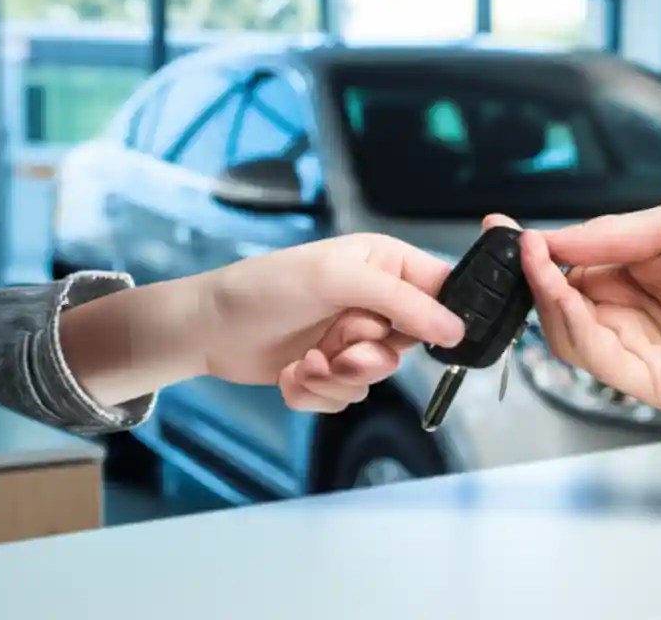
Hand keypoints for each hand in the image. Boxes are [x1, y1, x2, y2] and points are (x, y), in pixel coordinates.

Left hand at [62, 234, 463, 413]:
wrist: (206, 330)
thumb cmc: (263, 288)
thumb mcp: (337, 279)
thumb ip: (401, 301)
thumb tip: (454, 327)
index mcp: (383, 264)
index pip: (440, 289)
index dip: (440, 318)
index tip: (429, 340)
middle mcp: (372, 301)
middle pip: (410, 344)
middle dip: (369, 357)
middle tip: (341, 353)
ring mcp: (350, 337)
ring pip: (376, 378)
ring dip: (336, 379)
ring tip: (305, 363)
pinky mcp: (329, 369)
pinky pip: (347, 396)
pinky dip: (317, 393)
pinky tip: (292, 374)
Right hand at [489, 202, 660, 430]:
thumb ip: (607, 234)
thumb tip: (550, 240)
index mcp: (633, 274)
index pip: (568, 268)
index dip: (535, 253)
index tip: (503, 230)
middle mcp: (628, 314)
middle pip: (558, 304)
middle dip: (531, 276)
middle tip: (514, 248)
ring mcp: (635, 350)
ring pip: (567, 334)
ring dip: (548, 299)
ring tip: (540, 265)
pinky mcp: (646, 382)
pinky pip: (594, 358)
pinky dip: (572, 326)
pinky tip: (565, 293)